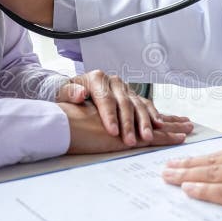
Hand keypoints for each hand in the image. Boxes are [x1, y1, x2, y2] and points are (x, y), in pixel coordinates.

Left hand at [56, 70, 193, 145]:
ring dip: (144, 122)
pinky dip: (153, 115)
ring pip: (138, 105)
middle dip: (128, 124)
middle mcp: (114, 82)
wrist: (72, 90)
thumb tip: (80, 94)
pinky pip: (146, 105)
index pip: (106, 99)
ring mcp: (125, 89)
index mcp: (97, 79)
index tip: (112, 131)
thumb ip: (69, 93)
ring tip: (147, 137)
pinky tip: (159, 125)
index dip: (110, 116)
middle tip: (130, 141)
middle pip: (124, 103)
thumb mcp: (62, 93)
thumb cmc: (66, 94)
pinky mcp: (133, 96)